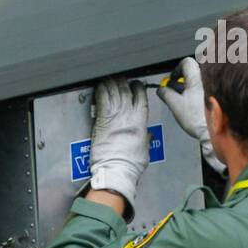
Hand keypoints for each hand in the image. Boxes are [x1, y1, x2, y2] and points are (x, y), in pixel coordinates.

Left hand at [88, 78, 149, 217]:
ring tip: (109, 78)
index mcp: (140, 120)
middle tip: (119, 78)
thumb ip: (145, 136)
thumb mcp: (144, 148)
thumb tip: (147, 134)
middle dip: (122, 81)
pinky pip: (101, 98)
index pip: (141, 95)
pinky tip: (100, 86)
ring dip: (111, 82)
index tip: (134, 84)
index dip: (137, 86)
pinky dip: (100, 90)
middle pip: (125, 89)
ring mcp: (115, 115)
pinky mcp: (102, 119)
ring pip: (113, 90)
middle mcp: (128, 114)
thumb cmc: (130, 163)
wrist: (117, 169)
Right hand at [157, 57, 225, 174]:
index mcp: (198, 75)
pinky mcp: (224, 94)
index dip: (176, 70)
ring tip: (188, 100)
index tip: (173, 79)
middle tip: (179, 91)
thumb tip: (162, 90)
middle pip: (194, 72)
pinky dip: (203, 93)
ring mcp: (219, 85)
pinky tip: (200, 105)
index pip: (186, 62)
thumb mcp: (176, 105)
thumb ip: (166, 94)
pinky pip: (211, 89)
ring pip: (203, 81)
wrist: (218, 130)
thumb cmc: (201, 119)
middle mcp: (210, 77)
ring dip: (194, 87)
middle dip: (185, 81)